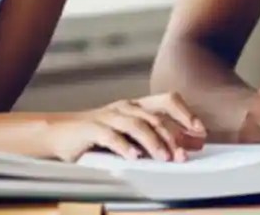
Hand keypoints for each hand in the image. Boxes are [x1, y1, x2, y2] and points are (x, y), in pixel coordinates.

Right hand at [48, 92, 206, 161]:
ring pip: (137, 125)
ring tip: (164, 158)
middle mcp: (126, 107)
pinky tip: (134, 158)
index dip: (186, 114)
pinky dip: (124, 147)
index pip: (168, 101)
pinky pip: (111, 136)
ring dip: (153, 142)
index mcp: (138, 106)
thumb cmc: (98, 136)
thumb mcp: (130, 137)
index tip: (201, 132)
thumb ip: (156, 139)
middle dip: (173, 136)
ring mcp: (109, 116)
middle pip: (156, 116)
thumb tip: (187, 147)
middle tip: (184, 155)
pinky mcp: (92, 128)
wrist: (58, 133)